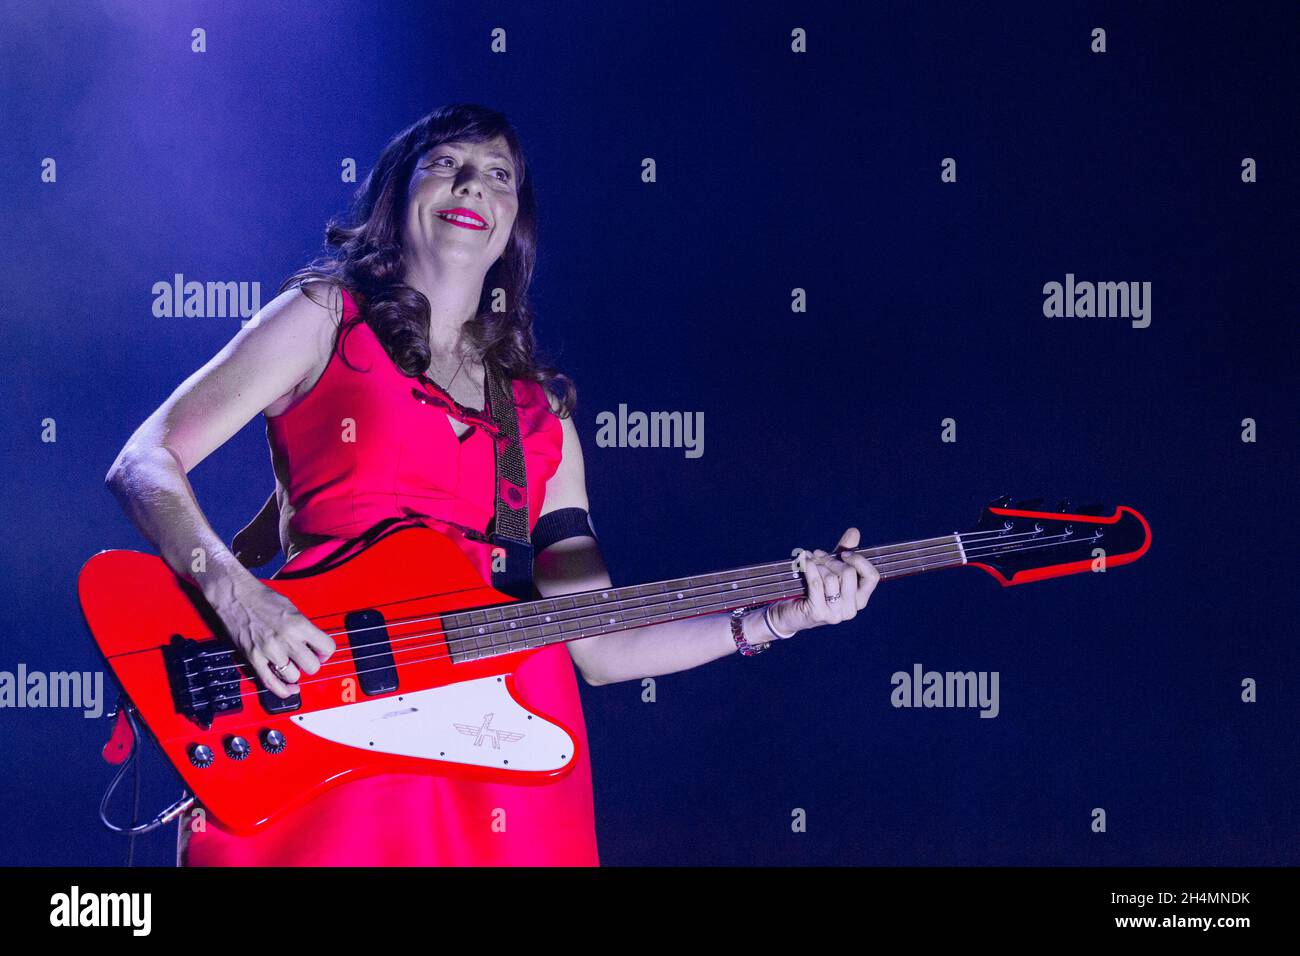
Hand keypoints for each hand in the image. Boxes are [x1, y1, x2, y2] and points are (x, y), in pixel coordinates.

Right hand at [208, 575, 336, 698]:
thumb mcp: (293, 608)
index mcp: (299, 624)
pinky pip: (270, 682)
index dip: (325, 652)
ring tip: (291, 665)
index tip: (321, 652)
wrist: (235, 595)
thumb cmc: (262, 598)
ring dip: (294, 673)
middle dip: (311, 663)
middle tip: (306, 658)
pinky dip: (281, 690)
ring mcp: (269, 651)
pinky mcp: (253, 658)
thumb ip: (304, 628)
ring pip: (293, 676)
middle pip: (312, 666)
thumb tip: (314, 644)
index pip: (327, 647)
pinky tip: (288, 690)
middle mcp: (286, 639)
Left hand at [769, 527, 880, 636]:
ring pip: (831, 578)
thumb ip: (844, 552)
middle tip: (819, 555)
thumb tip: (854, 531)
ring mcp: (836, 614)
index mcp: (860, 599)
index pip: (872, 576)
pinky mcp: (819, 613)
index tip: (843, 554)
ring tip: (809, 562)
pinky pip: (816, 583)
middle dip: (832, 560)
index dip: (859, 560)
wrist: (789, 612)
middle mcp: (852, 609)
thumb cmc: (813, 590)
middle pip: (849, 573)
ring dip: (818, 566)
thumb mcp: (830, 569)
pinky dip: (809, 568)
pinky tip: (804, 561)